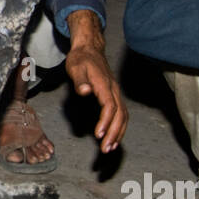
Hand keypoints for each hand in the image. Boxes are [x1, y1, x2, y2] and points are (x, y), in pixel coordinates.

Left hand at [65, 10, 127, 152]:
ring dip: (119, 133)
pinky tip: (113, 137)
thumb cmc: (80, 59)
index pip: (109, 106)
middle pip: (120, 114)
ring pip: (123, 116)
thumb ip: (80, 80)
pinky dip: (119, 127)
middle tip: (105, 149)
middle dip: (114, 133)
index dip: (106, 121)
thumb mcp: (75, 67)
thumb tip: (84, 91)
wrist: (89, 49)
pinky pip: (121, 113)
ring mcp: (116, 92)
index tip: (99, 134)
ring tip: (110, 147)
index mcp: (104, 84)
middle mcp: (114, 90)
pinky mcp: (114, 95)